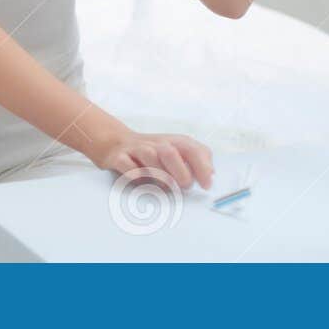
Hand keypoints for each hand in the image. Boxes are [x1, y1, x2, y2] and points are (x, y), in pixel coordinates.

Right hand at [91, 129, 214, 190]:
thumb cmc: (154, 153)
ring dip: (160, 175)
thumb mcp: (178, 150)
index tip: (206, 185)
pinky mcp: (119, 158)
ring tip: (166, 187)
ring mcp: (136, 150)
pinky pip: (128, 167)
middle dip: (180, 172)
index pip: (192, 149)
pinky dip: (136, 176)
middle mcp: (155, 144)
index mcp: (173, 142)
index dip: (202, 167)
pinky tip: (142, 182)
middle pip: (170, 152)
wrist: (117, 143)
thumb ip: (199, 160)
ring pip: (149, 157)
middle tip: (184, 186)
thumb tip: (211, 175)